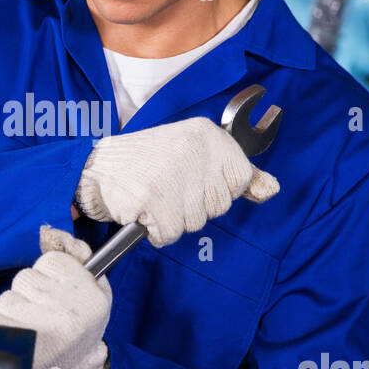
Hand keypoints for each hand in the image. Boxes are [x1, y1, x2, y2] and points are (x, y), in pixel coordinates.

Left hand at [0, 225, 109, 368]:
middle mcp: (69, 311)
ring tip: (30, 329)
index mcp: (91, 296)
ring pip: (6, 298)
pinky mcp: (16, 344)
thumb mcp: (93, 298)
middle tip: (42, 315)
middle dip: (27, 293)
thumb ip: (79, 264)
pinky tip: (15, 340)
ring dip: (11, 312)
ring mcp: (42, 328)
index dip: (46, 274)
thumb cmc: (76, 333)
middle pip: (25, 277)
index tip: (53, 291)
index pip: (51, 260)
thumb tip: (55, 234)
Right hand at [75, 117, 278, 246]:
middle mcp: (194, 150)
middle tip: (167, 187)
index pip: (240, 179)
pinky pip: (170, 234)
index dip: (216, 189)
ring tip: (154, 196)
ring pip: (195, 222)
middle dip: (193, 207)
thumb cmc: (148, 162)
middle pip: (219, 206)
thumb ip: (236, 174)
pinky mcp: (153, 199)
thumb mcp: (196, 155)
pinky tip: (143, 209)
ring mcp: (174, 175)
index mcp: (207, 135)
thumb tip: (272, 190)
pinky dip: (155, 230)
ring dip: (173, 219)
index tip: (192, 180)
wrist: (96, 167)